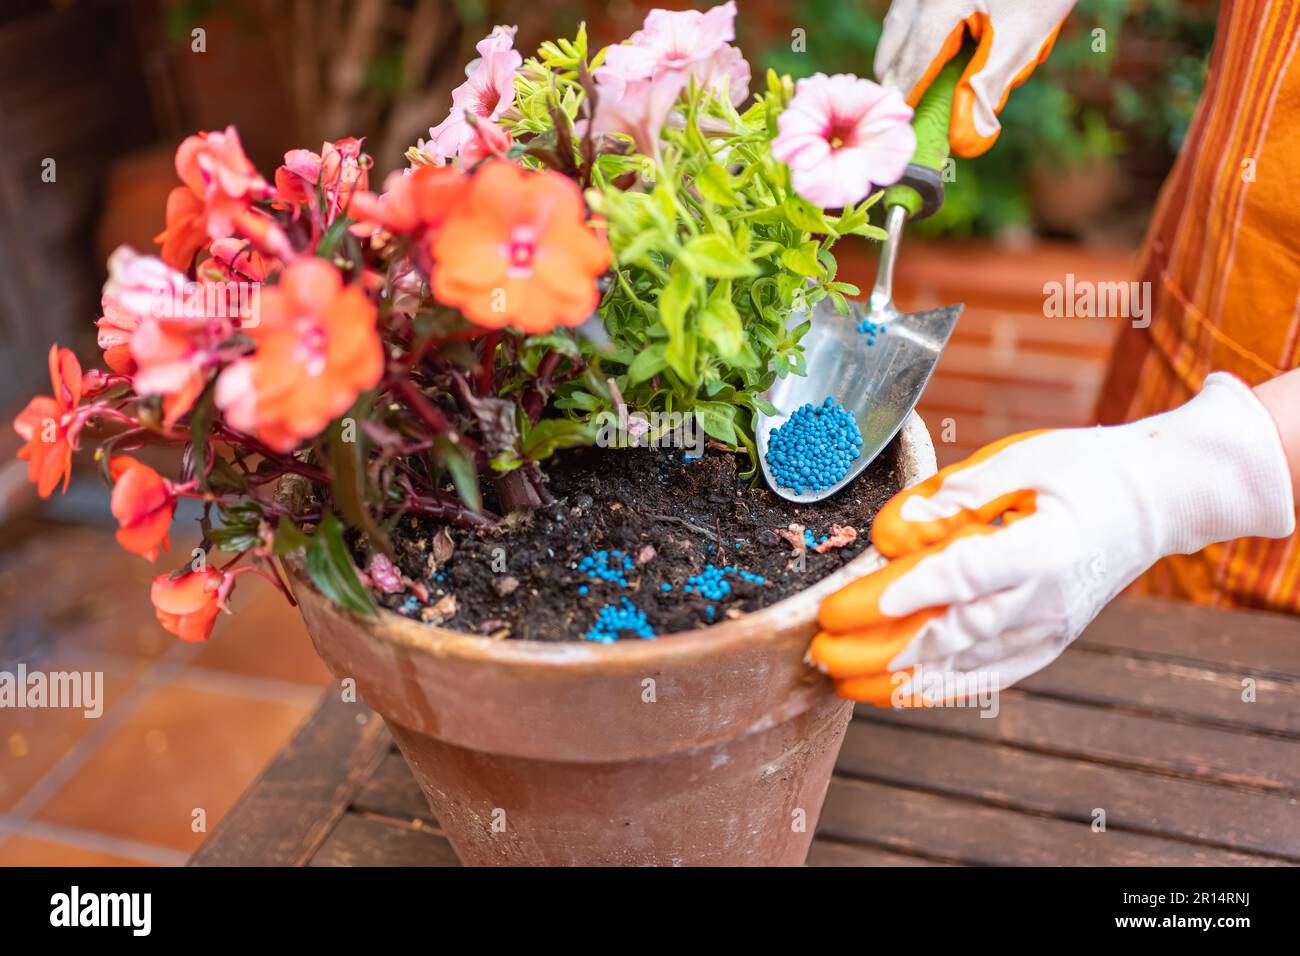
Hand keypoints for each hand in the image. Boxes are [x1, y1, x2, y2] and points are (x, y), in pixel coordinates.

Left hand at [812, 374, 1295, 705]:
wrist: (1157, 501)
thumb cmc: (1082, 470)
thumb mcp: (1020, 459)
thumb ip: (951, 496)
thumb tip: (889, 534)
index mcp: (1041, 549)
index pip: (955, 579)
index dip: (894, 598)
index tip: (840, 609)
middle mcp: (1044, 602)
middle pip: (948, 636)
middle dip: (875, 649)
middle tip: (817, 649)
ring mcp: (1047, 632)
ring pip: (959, 669)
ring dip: (892, 680)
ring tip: (835, 679)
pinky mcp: (1045, 646)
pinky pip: (982, 680)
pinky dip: (932, 691)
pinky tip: (887, 693)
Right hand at [875, 0, 1077, 156]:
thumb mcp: (1021, 40)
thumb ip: (988, 91)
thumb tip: (965, 142)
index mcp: (936, 9)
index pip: (908, 69)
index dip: (907, 105)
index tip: (904, 135)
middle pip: (891, 52)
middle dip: (903, 84)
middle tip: (918, 114)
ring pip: (897, 32)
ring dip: (909, 61)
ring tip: (930, 84)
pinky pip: (912, 17)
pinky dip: (920, 39)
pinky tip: (948, 49)